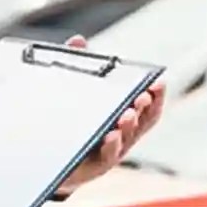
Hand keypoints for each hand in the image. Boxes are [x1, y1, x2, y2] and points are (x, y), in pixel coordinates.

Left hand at [55, 35, 164, 194]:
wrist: (48, 158)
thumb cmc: (70, 122)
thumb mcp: (74, 91)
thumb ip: (76, 66)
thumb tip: (78, 41)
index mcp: (123, 118)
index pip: (147, 107)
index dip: (156, 96)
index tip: (158, 82)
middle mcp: (122, 136)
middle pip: (140, 123)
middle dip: (144, 108)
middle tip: (142, 96)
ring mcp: (111, 151)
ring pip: (126, 139)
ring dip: (128, 126)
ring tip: (126, 114)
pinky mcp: (96, 165)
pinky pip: (107, 156)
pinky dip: (111, 144)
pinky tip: (110, 134)